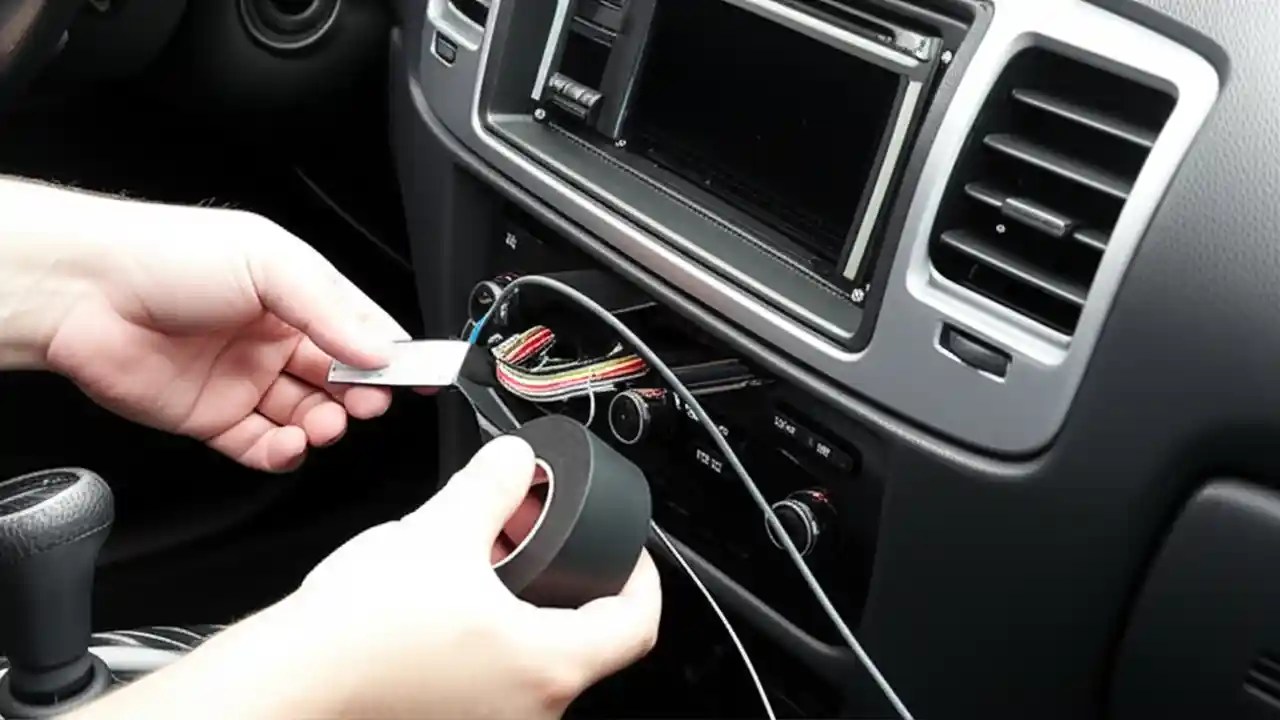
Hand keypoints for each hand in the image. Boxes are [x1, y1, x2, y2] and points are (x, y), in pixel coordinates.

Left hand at [32, 199, 406, 471]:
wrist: (83, 293)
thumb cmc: (166, 255)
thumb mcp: (269, 263)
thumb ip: (332, 310)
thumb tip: (382, 349)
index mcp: (296, 294)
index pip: (363, 330)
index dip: (395, 356)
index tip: (421, 378)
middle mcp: (274, 338)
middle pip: (341, 378)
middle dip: (363, 396)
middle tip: (369, 403)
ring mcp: (245, 379)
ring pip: (307, 415)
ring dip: (326, 425)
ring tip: (325, 423)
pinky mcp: (213, 417)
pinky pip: (261, 445)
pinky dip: (283, 453)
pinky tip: (289, 444)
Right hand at [283, 435, 661, 718]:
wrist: (293, 682)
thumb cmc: (360, 632)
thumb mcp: (442, 529)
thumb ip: (493, 484)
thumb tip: (514, 459)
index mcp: (548, 664)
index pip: (638, 624)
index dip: (643, 577)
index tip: (628, 552)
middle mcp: (532, 709)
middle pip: (588, 641)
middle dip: (570, 581)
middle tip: (540, 540)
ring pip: (540, 661)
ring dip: (528, 609)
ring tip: (489, 566)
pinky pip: (500, 681)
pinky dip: (496, 640)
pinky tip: (457, 607)